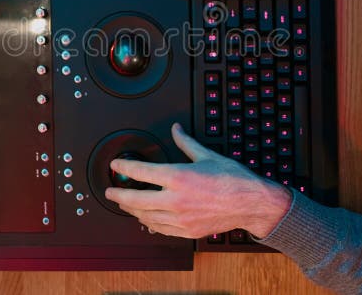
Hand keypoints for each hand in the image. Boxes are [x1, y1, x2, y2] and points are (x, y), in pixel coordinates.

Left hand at [105, 123, 290, 239]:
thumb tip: (176, 130)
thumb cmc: (233, 179)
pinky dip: (150, 223)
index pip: (141, 172)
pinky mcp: (187, 231)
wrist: (251, 204)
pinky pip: (161, 229)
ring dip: (132, 210)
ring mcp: (180, 218)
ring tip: (126, 205)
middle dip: (119, 196)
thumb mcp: (207, 155)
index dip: (124, 168)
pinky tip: (146, 220)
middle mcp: (176, 199)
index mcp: (179, 177)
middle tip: (110, 192)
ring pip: (146, 217)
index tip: (116, 166)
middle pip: (136, 200)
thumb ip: (186, 143)